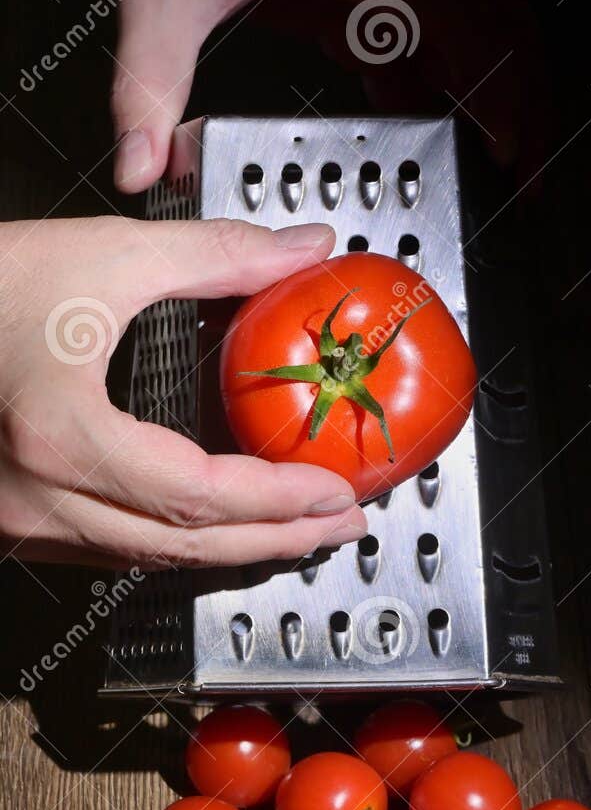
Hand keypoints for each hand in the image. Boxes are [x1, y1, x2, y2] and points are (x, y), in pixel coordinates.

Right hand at [0, 216, 366, 567]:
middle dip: (272, 542)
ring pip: (141, 559)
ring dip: (225, 548)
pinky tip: (207, 521)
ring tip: (292, 527)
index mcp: (61, 441)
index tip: (336, 493)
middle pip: (181, 549)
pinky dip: (169, 540)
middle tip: (339, 527)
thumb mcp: (101, 253)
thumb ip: (214, 256)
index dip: (279, 502)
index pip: (200, 496)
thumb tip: (303, 250)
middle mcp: (34, 500)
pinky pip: (103, 548)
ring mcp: (14, 520)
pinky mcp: (5, 517)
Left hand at [105, 0, 547, 192]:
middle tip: (528, 175)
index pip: (464, 25)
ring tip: (499, 167)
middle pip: (502, 25)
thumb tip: (139, 165)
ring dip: (496, 96)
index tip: (507, 154)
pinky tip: (425, 141)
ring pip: (480, 32)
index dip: (493, 93)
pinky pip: (430, 42)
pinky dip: (442, 91)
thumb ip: (150, 88)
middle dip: (524, 101)